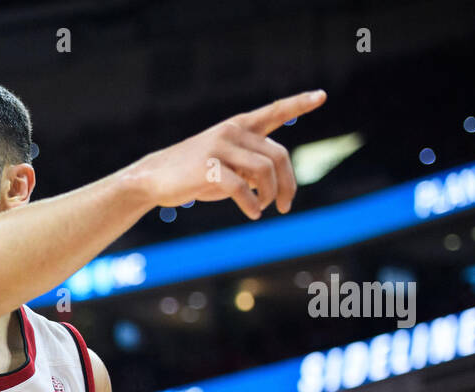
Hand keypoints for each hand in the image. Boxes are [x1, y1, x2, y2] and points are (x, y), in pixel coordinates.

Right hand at [128, 89, 326, 219]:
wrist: (153, 178)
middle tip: (286, 205)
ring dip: (270, 195)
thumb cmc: (192, 174)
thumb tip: (276, 184)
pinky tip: (252, 213)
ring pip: (264, 171)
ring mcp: (220, 148)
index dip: (299, 104)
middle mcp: (232, 132)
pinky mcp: (209, 168)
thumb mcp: (225, 164)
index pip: (274, 111)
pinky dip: (251, 204)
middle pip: (278, 155)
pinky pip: (242, 188)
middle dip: (288, 183)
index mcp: (238, 127)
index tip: (321, 96)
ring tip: (263, 208)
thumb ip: (251, 166)